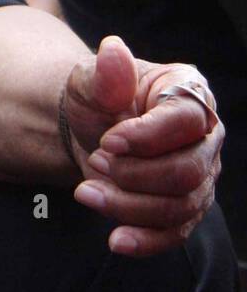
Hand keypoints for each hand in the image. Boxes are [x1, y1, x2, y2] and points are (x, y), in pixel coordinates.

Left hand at [64, 35, 221, 256]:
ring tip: (86, 192)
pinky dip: (146, 241)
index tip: (107, 141)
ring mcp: (201, 175)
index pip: (186, 121)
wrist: (89, 131)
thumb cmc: (97, 98)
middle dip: (135, 175)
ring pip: (180, 207)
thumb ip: (103, 72)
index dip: (147, 136)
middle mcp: (205, 137)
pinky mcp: (186, 207)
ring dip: (129, 206)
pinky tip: (115, 240)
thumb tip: (113, 51)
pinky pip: (176, 234)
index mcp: (190, 93)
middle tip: (97, 161)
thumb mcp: (89, 80)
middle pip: (188, 171)